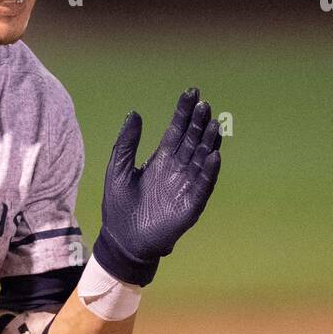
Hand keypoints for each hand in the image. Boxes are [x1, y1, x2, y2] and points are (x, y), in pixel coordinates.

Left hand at [92, 88, 222, 285]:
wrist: (122, 240)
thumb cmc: (119, 207)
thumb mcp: (117, 169)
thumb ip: (126, 143)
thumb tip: (135, 113)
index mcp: (161, 160)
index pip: (176, 130)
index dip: (184, 112)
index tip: (192, 92)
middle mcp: (177, 170)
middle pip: (192, 141)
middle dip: (198, 123)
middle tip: (204, 104)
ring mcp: (186, 186)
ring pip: (202, 159)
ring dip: (209, 142)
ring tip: (214, 123)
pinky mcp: (191, 205)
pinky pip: (203, 186)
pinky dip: (209, 172)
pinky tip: (214, 156)